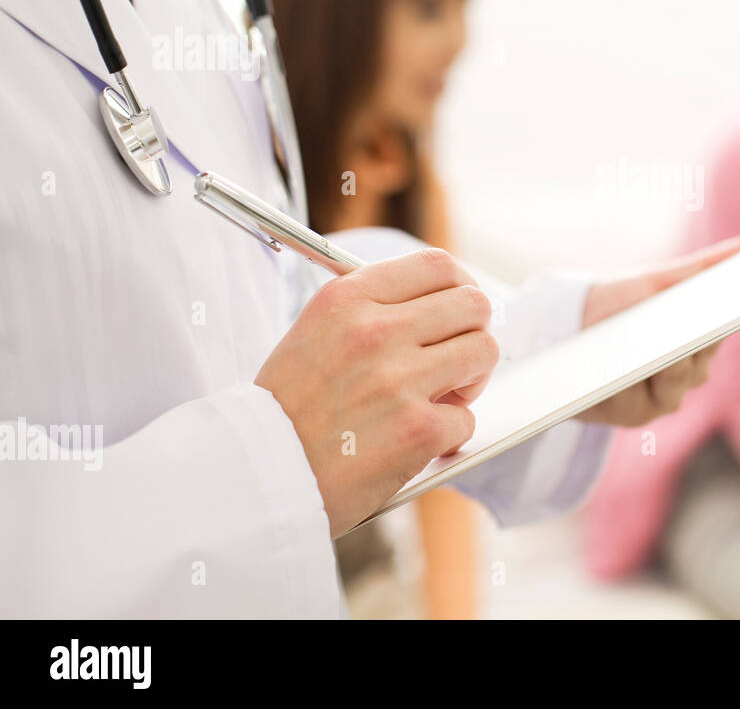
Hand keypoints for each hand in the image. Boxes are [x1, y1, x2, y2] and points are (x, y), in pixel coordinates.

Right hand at [256, 249, 499, 536]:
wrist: (253, 476)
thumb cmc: (286, 410)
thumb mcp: (314, 332)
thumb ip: (372, 309)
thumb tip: (439, 301)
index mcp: (348, 299)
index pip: (438, 266)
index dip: (461, 286)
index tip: (459, 308)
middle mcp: (375, 331)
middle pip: (473, 305)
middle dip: (473, 332)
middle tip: (455, 361)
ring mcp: (399, 380)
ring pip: (483, 352)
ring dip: (471, 380)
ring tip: (442, 398)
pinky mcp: (418, 430)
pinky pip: (467, 419)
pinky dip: (449, 434)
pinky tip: (415, 442)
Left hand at [576, 236, 739, 425]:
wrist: (567, 332)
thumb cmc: (619, 301)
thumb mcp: (660, 280)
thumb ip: (706, 266)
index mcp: (700, 337)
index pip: (723, 328)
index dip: (732, 316)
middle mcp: (689, 370)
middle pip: (703, 358)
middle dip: (690, 339)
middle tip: (687, 319)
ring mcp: (665, 395)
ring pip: (679, 380)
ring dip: (661, 360)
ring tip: (648, 341)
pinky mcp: (637, 415)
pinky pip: (645, 400)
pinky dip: (631, 382)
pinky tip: (619, 369)